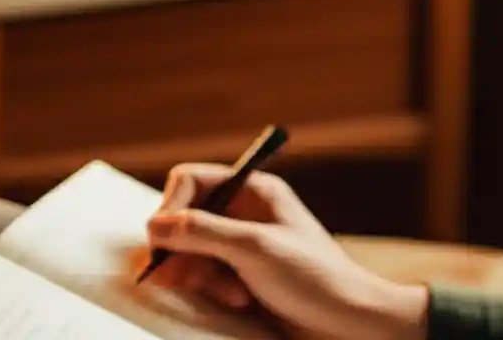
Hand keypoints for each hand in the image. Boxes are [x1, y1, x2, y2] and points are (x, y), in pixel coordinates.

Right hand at [145, 163, 428, 339]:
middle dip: (182, 250)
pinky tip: (239, 301)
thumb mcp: (254, 249)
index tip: (162, 241)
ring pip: (189, 252)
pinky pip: (204, 277)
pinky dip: (212, 290)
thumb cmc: (314, 278)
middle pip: (183, 219)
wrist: (348, 322)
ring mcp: (241, 245)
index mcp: (253, 190)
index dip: (170, 207)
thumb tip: (154, 224)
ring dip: (200, 276)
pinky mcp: (240, 276)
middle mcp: (244, 212)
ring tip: (231, 294)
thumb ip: (202, 232)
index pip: (190, 180)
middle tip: (185, 278)